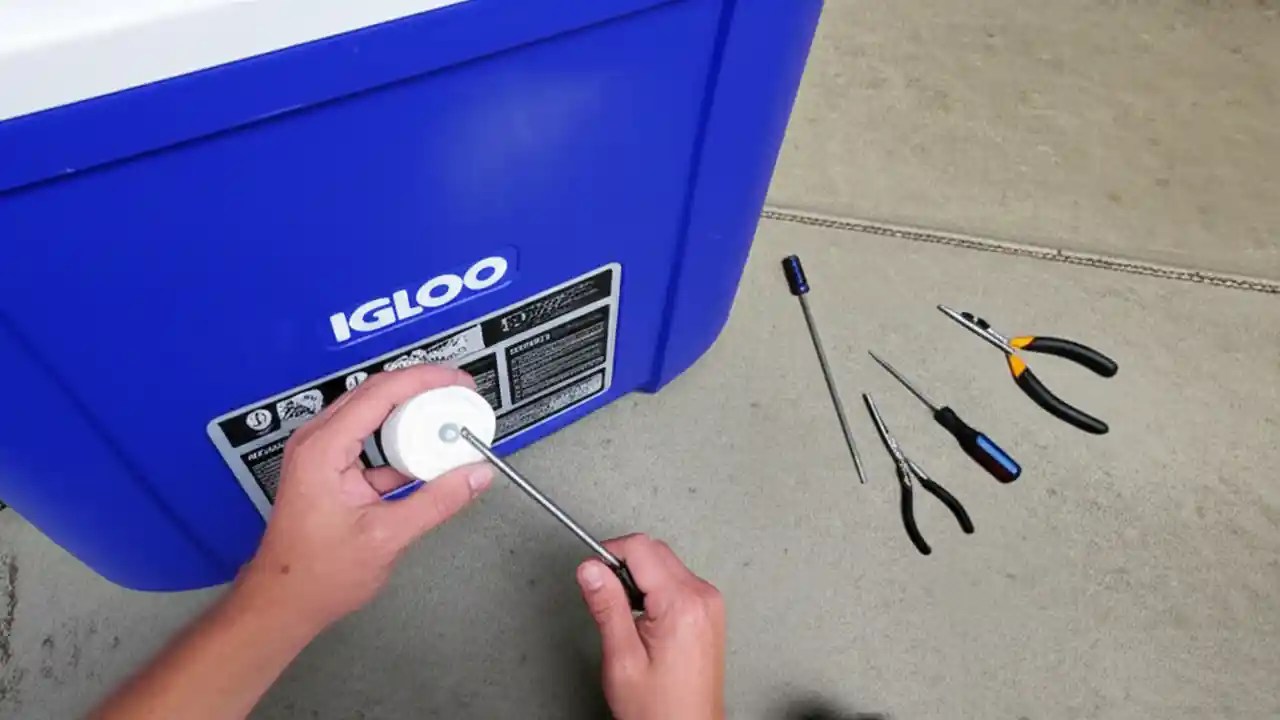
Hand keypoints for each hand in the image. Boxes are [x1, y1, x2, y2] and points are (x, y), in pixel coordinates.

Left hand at [239, 365, 493, 630]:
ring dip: (411, 416)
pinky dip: (399, 444)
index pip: (380, 392)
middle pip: (376, 394)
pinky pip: (369, 442)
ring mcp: (321, 454)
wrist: (283, 602)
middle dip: (422, 390)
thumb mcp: (387, 536)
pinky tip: (427, 459)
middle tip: (460, 397)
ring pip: (373, 416)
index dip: (425, 380)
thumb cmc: (319, 574)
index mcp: (323, 448)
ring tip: (448, 422)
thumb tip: (475, 475)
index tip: (459, 382)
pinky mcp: (329, 470)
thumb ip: (437, 502)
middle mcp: (317, 441)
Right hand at [576, 535, 725, 719]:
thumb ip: (606, 606)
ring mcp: (709, 603)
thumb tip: (590, 568)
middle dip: (623, 564)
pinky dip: (655, 588)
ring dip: (639, 577)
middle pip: (655, 550)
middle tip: (603, 595)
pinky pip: (677, 580)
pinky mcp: (708, 611)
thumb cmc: (660, 708)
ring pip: (665, 563)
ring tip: (625, 615)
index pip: (641, 548)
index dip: (609, 552)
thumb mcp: (622, 658)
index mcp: (682, 604)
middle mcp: (702, 597)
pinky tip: (644, 617)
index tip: (592, 572)